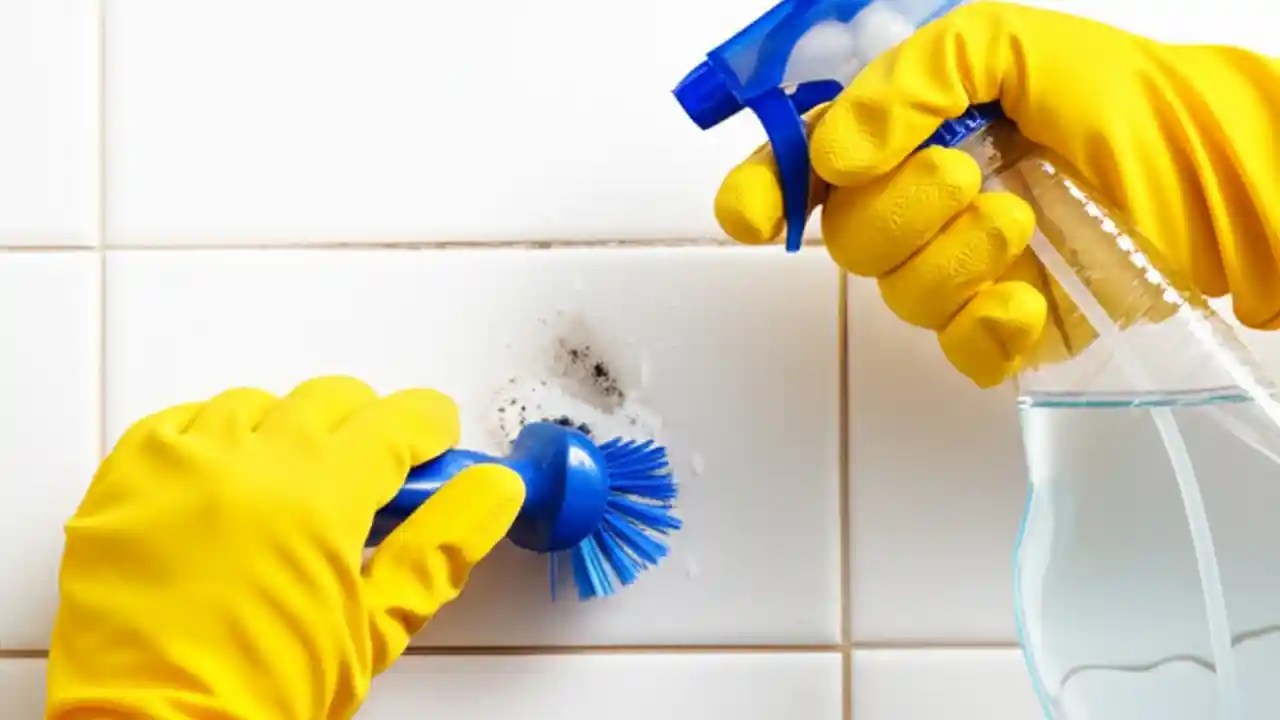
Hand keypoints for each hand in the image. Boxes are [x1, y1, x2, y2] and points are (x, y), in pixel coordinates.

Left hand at [46, 376, 524, 718]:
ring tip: (286, 492)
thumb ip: (441, 547)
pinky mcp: (123, 479)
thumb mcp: (374, 629)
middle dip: (364, 428)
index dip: (429, 427)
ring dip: (285, 434)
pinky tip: (220, 486)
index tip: (434, 441)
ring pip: (254, 406)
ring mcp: (180, 464)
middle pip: (330, 399)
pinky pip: (179, 423)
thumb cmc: (261, 699)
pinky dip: (210, 441)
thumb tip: (493, 490)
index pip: (398, 420)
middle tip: (368, 478)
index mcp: (321, 495)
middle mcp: (250, 461)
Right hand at [716, 2, 1279, 386]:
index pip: (802, 170)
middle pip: (846, 240)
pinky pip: (957, 350)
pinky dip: (985, 329)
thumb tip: (834, 152)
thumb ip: (911, 81)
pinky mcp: (1002, 325)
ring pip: (899, 296)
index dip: (762, 192)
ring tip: (1021, 218)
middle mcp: (920, 203)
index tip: (757, 214)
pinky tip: (1026, 297)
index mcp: (905, 135)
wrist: (1206, 174)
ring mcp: (959, 268)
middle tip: (966, 173)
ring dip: (955, 258)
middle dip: (898, 210)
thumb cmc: (1119, 99)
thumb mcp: (1008, 46)